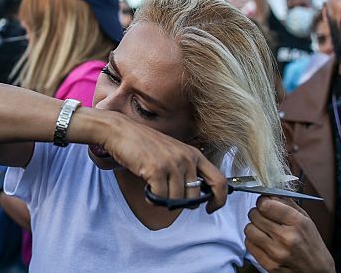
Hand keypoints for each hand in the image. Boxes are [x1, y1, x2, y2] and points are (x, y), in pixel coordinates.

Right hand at [101, 116, 227, 212]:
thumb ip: (186, 170)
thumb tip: (195, 196)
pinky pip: (160, 198)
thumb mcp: (173, 153)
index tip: (210, 208)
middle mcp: (187, 158)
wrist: (121, 131)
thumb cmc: (145, 144)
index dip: (219, 199)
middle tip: (167, 197)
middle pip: (194, 197)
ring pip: (176, 200)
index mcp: (194, 154)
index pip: (219, 181)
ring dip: (164, 201)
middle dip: (180, 203)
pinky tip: (147, 190)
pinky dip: (152, 199)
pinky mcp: (156, 169)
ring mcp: (172, 163)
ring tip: (154, 190)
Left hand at [245, 197, 334, 272]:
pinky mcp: (269, 265)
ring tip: (264, 229)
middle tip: (264, 216)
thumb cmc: (312, 244)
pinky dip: (253, 240)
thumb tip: (269, 192)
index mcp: (297, 223)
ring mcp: (277, 253)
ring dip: (254, 226)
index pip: (266, 204)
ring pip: (249, 229)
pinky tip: (263, 240)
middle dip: (258, 212)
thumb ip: (287, 203)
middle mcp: (286, 238)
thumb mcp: (306, 219)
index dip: (263, 201)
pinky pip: (249, 244)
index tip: (265, 202)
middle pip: (255, 215)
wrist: (317, 271)